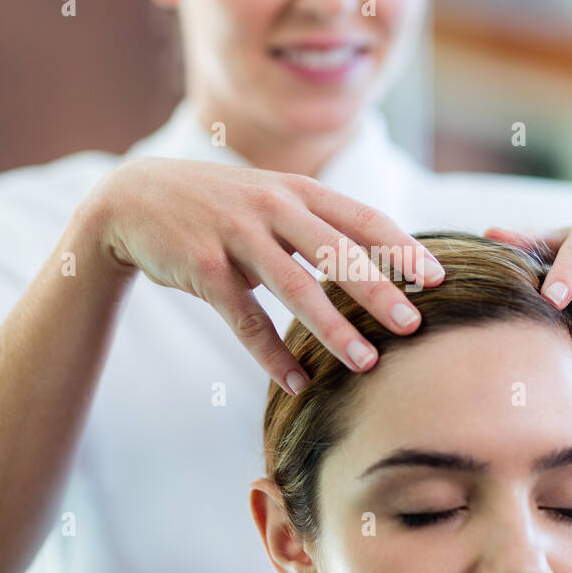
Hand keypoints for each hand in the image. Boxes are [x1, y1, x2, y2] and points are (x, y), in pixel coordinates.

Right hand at [85, 158, 445, 394]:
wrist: (133, 199)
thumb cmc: (218, 205)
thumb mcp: (270, 196)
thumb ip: (319, 221)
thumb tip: (381, 258)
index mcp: (297, 191)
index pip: (362, 218)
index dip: (402, 248)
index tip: (438, 278)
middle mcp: (271, 206)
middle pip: (336, 252)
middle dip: (379, 291)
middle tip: (414, 326)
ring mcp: (235, 235)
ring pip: (295, 288)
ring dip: (333, 330)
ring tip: (365, 364)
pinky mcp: (203, 267)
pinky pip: (246, 318)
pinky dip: (271, 354)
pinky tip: (295, 382)